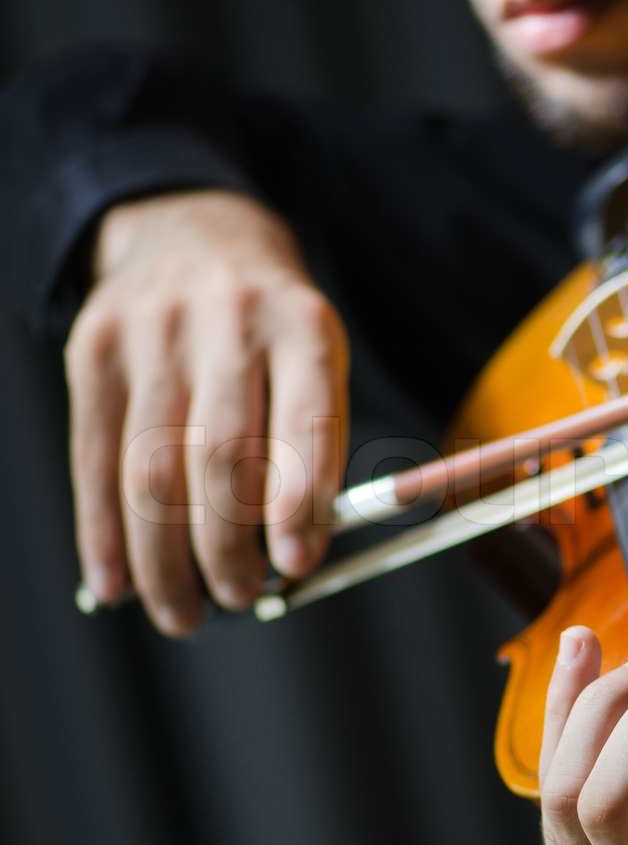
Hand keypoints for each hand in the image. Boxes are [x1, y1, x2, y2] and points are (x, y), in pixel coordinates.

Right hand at [64, 190, 349, 635]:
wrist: (191, 232)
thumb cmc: (270, 328)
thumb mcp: (316, 360)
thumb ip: (311, 450)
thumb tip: (291, 560)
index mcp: (302, 324)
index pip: (304, 420)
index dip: (299, 501)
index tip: (297, 564)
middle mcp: (227, 320)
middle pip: (220, 456)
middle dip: (227, 547)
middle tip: (239, 597)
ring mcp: (153, 332)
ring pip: (151, 469)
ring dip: (165, 560)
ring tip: (185, 612)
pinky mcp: (94, 349)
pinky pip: (94, 459)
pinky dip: (103, 533)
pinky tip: (116, 584)